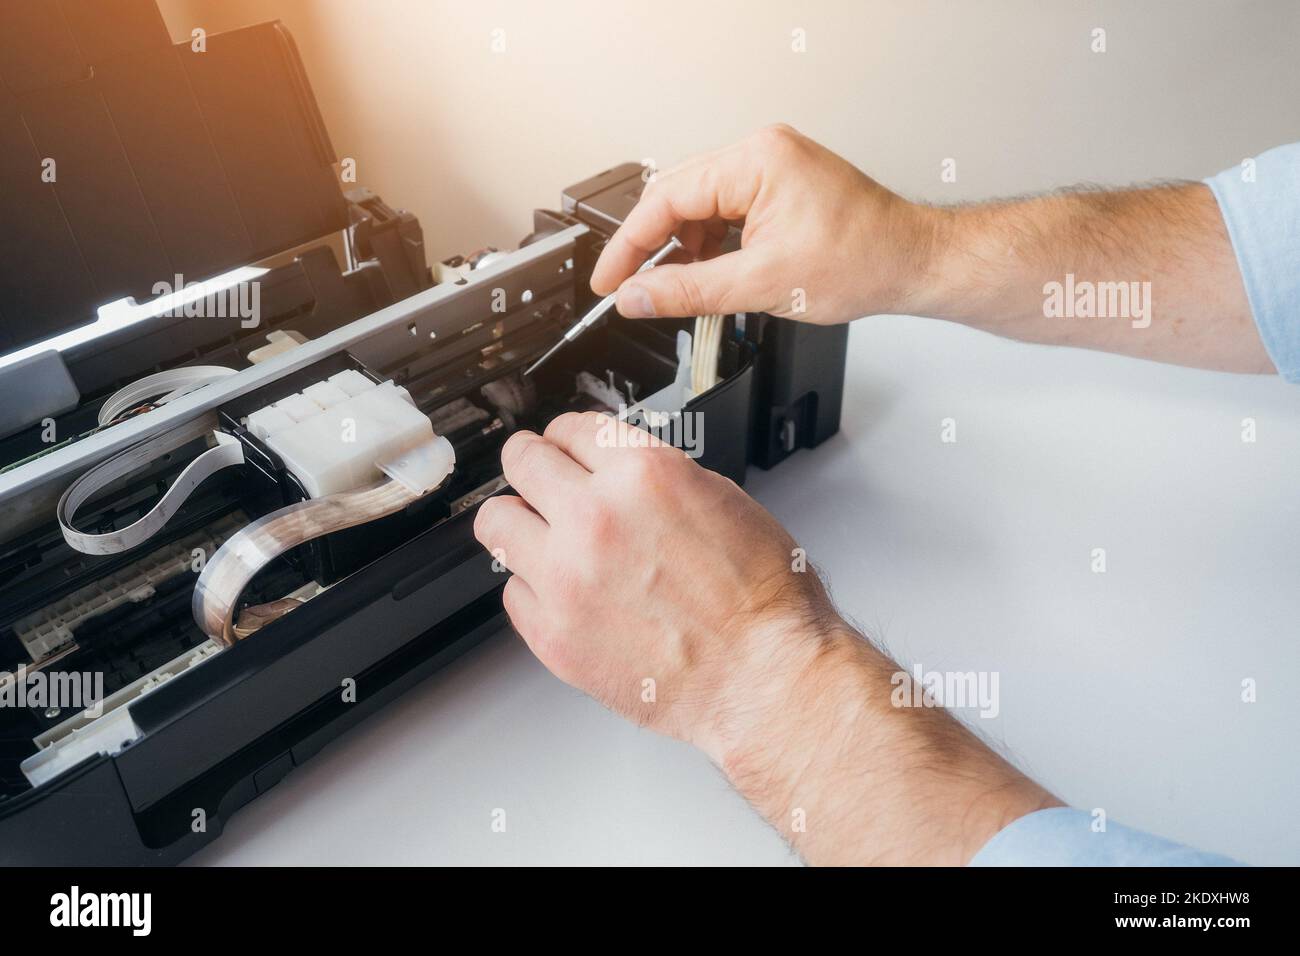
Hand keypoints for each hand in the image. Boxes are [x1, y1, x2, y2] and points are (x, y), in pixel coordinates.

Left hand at [472, 411, 840, 762]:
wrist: (764, 678)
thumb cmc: (762, 601)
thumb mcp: (723, 500)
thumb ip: (656, 477)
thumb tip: (617, 471)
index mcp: (643, 475)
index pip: (571, 427)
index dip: (569, 438)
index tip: (565, 449)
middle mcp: (595, 518)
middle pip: (522, 462)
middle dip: (532, 465)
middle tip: (537, 478)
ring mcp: (565, 577)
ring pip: (497, 522)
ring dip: (519, 522)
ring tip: (539, 536)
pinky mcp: (552, 632)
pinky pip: (511, 590)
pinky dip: (533, 587)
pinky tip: (564, 593)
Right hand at [590, 124, 941, 324]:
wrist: (914, 263)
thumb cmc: (865, 260)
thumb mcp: (763, 285)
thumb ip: (689, 291)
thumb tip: (637, 296)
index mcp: (756, 160)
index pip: (666, 198)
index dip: (628, 245)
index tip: (608, 281)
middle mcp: (761, 152)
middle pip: (678, 197)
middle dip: (653, 248)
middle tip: (631, 290)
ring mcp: (771, 166)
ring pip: (700, 207)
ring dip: (684, 250)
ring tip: (681, 290)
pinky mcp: (779, 184)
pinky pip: (725, 211)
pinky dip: (711, 246)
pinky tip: (711, 275)